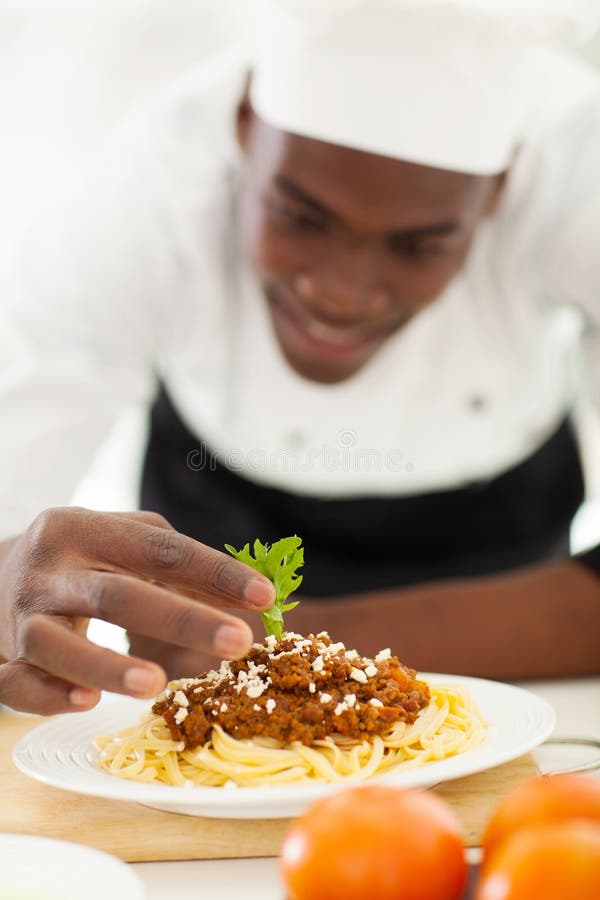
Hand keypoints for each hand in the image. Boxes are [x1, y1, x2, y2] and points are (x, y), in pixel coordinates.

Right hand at [0, 507, 273, 714]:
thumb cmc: (78, 560)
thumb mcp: (120, 545)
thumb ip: (179, 567)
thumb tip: (251, 599)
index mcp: (84, 529)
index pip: (159, 548)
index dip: (215, 572)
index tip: (264, 596)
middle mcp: (50, 568)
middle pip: (118, 595)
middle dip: (183, 619)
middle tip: (240, 641)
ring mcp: (20, 614)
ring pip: (58, 643)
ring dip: (109, 665)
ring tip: (157, 685)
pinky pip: (19, 682)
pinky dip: (51, 694)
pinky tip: (87, 702)